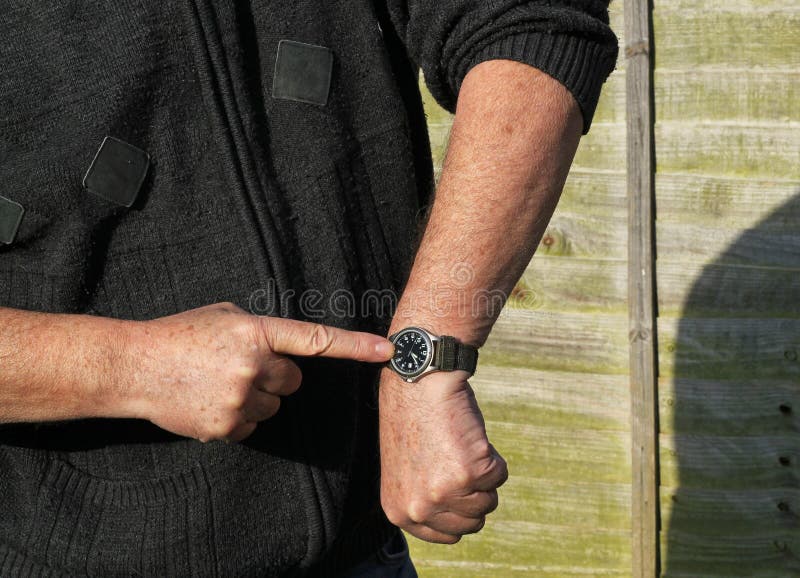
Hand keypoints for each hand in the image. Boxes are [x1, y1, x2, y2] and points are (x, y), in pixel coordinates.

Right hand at [116, 302, 394, 441]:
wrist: (135, 367)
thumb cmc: (180, 335)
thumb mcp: (224, 317)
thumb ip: (261, 330)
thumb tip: (285, 350)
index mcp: (256, 331)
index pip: (316, 340)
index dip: (355, 346)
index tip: (388, 351)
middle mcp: (254, 365)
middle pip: (293, 381)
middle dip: (277, 377)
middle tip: (244, 369)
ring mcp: (240, 399)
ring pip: (274, 405)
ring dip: (257, 397)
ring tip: (221, 385)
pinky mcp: (227, 426)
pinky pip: (253, 425)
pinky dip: (238, 417)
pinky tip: (212, 402)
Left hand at [378, 368, 508, 542]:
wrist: (419, 381)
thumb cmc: (415, 419)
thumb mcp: (407, 470)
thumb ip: (423, 499)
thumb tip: (455, 519)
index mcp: (399, 512)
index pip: (448, 535)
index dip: (458, 507)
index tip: (453, 482)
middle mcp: (418, 509)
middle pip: (473, 523)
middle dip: (474, 492)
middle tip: (456, 458)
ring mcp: (443, 493)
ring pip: (489, 501)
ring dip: (483, 473)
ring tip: (459, 446)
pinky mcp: (469, 473)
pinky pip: (500, 475)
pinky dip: (493, 454)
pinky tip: (468, 435)